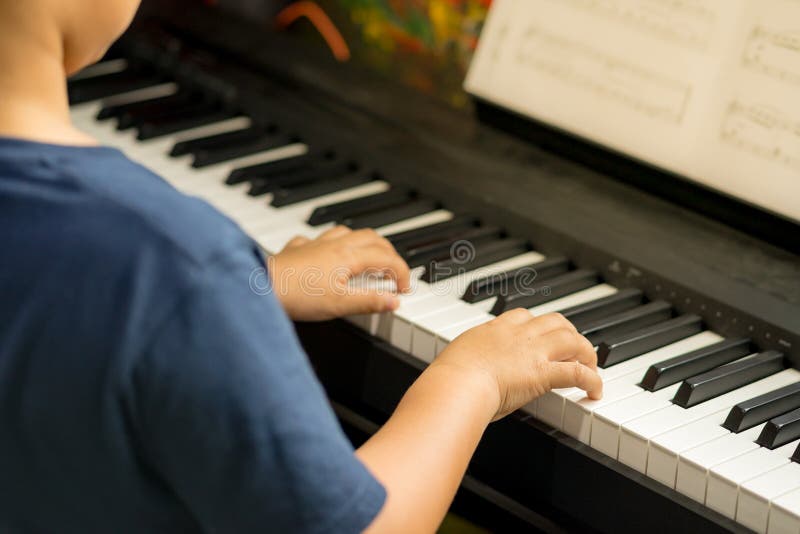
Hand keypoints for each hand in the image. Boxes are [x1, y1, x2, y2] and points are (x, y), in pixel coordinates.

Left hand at [269, 226, 410, 320]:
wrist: (259, 287)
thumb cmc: (296, 295)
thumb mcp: (340, 305)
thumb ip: (369, 302)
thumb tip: (394, 302)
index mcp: (349, 256)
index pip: (387, 259)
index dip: (401, 273)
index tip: (404, 288)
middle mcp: (335, 244)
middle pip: (372, 238)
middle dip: (389, 253)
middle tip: (393, 272)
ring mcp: (315, 244)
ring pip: (348, 232)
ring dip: (364, 243)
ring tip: (368, 258)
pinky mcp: (298, 249)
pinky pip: (320, 238)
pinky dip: (332, 244)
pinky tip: (327, 254)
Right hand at [431, 309, 602, 419]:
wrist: (456, 384)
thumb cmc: (450, 378)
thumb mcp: (457, 358)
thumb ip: (467, 360)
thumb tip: (461, 372)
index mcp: (494, 330)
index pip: (523, 316)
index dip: (537, 324)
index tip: (541, 333)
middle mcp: (517, 334)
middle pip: (554, 322)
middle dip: (569, 333)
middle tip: (574, 347)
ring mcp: (533, 352)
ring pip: (572, 340)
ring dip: (586, 352)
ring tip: (591, 366)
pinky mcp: (544, 373)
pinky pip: (577, 372)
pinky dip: (591, 380)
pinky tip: (595, 390)